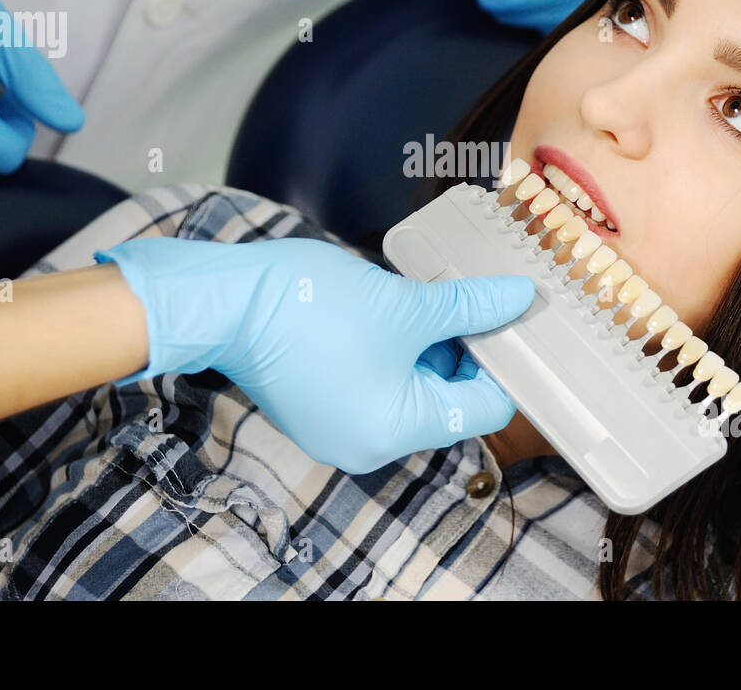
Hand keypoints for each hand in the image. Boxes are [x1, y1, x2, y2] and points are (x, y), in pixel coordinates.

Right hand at [94, 236, 533, 473]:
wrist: (222, 301)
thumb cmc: (308, 307)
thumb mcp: (406, 304)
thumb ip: (470, 307)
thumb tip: (519, 299)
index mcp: (396, 431)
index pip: (482, 409)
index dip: (505, 361)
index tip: (515, 319)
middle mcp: (368, 443)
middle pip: (445, 400)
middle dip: (463, 347)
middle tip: (475, 297)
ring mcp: (338, 427)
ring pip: (410, 388)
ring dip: (426, 345)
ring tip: (429, 297)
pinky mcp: (317, 406)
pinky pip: (375, 384)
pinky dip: (392, 351)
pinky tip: (392, 309)